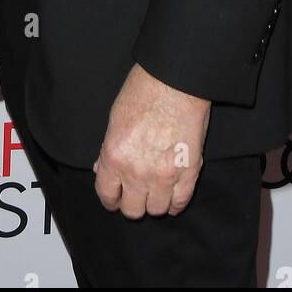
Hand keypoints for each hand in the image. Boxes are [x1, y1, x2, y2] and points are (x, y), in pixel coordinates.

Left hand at [93, 63, 210, 217]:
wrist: (175, 81)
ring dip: (154, 203)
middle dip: (132, 203)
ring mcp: (164, 176)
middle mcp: (137, 172)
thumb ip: (108, 150)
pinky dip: (175, 203)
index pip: (107, 194)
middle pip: (132, 209)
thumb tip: (102, 169)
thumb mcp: (114, 119)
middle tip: (135, 194)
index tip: (114, 198)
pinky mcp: (189, 173)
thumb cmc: (142, 92)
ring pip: (156, 210)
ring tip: (155, 191)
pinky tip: (172, 195)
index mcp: (114, 156)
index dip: (110, 199)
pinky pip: (180, 202)